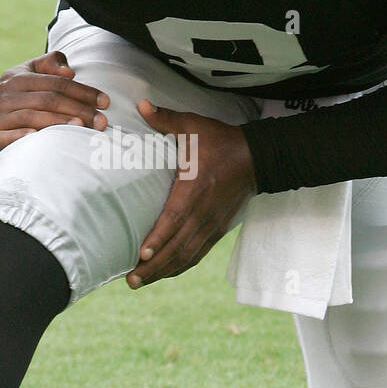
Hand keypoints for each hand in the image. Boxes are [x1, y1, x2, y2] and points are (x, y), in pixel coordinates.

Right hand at [0, 51, 108, 165]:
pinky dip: (20, 136)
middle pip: (49, 100)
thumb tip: (70, 71)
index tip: (105, 101)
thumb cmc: (7, 96)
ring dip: (57, 122)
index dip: (82, 91)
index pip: (57, 83)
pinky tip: (37, 137)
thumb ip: (48, 65)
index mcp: (20, 79)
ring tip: (81, 127)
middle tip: (102, 121)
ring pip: (31, 117)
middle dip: (78, 109)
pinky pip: (5, 136)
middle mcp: (9, 96)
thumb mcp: (23, 74)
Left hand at [126, 100, 256, 289]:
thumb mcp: (194, 126)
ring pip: (187, 255)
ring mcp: (212, 224)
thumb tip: (141, 105)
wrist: (256, 158)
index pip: (175, 218)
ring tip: (139, 282)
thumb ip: (166, 119)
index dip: (159, 238)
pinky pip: (197, 254)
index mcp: (195, 189)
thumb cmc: (219, 141)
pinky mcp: (217, 230)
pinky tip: (163, 273)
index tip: (141, 253)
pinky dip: (179, 266)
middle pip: (178, 246)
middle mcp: (204, 212)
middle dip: (154, 266)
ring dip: (163, 271)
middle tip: (130, 280)